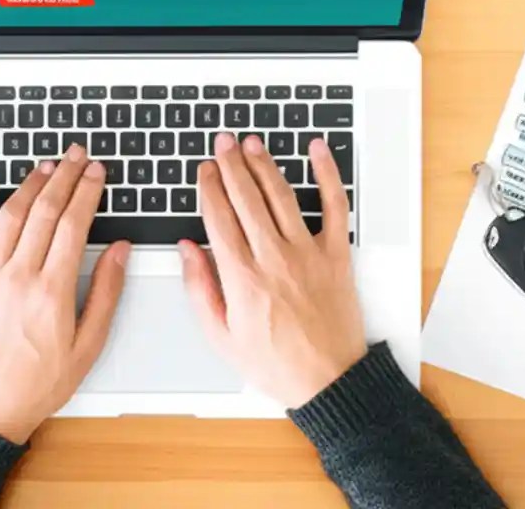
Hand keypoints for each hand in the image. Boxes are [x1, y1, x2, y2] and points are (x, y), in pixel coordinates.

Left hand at [0, 145, 130, 442]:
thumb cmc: (41, 382)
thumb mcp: (89, 344)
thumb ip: (106, 292)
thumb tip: (119, 251)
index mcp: (52, 291)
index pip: (73, 224)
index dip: (87, 191)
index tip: (97, 172)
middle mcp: (18, 278)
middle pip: (44, 212)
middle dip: (65, 177)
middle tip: (77, 156)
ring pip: (9, 216)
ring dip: (30, 185)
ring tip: (47, 165)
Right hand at [180, 133, 365, 407]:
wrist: (328, 381)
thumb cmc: (276, 364)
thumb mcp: (221, 336)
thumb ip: (200, 288)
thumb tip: (188, 250)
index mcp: (242, 278)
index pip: (219, 218)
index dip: (209, 187)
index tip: (203, 170)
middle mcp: (274, 259)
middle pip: (246, 198)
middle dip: (231, 165)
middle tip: (223, 143)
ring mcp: (308, 253)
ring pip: (281, 196)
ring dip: (264, 164)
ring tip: (252, 144)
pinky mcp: (336, 255)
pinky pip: (335, 206)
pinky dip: (327, 174)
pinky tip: (317, 151)